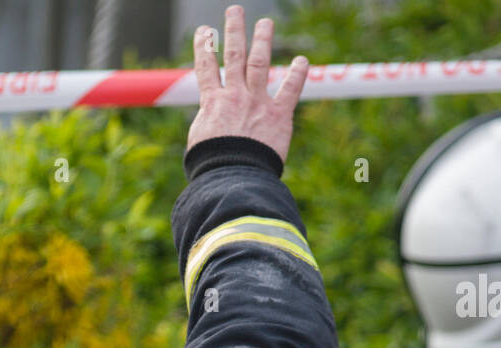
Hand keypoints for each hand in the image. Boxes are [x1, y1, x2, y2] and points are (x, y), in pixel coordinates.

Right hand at [185, 5, 308, 162]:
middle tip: (235, 11)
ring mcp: (258, 103)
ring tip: (265, 23)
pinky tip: (302, 60)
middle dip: (234, 31)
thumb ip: (205, 125)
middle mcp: (235, 96)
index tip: (204, 31)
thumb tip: (207, 125)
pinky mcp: (279, 116)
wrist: (233, 178)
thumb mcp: (198, 143)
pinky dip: (297, 74)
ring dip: (263, 40)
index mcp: (212, 103)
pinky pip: (290, 90)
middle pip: (234, 56)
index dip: (204, 47)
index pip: (206, 67)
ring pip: (260, 63)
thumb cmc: (212, 166)